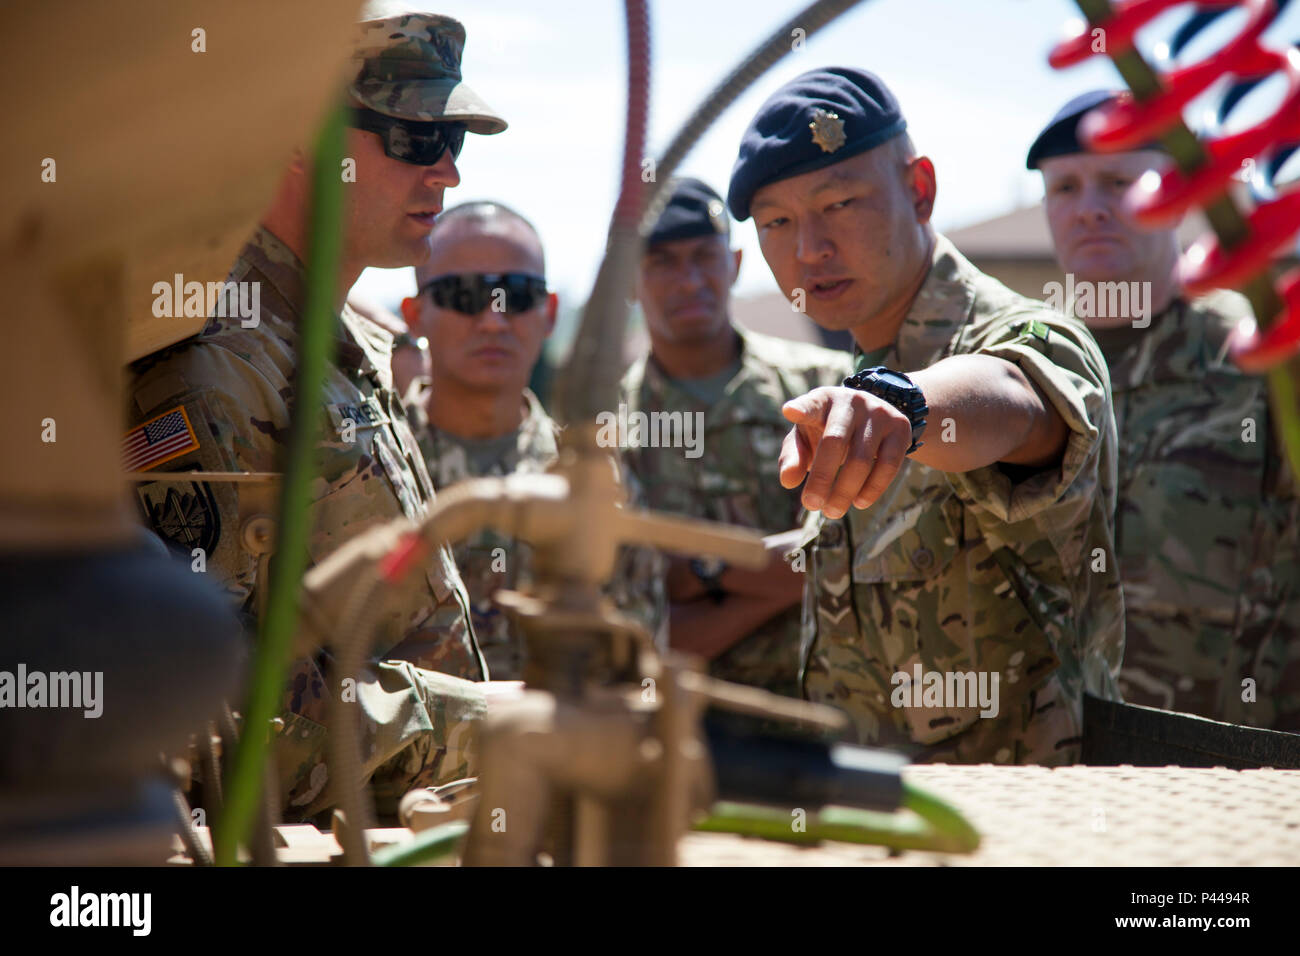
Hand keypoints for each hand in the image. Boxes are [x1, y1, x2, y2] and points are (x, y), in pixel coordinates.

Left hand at [779, 386, 911, 518]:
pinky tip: (858, 503)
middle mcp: (852, 401)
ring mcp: (879, 412)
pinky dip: (873, 489)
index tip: (789, 412)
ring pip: (862, 458)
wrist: (873, 417)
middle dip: (821, 478)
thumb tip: (788, 481)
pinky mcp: (900, 427)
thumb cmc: (828, 430)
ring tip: (832, 511)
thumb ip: (792, 457)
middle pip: (835, 442)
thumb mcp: (806, 438)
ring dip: (845, 491)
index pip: (811, 404)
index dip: (802, 409)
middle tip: (811, 505)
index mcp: (823, 400)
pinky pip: (889, 464)